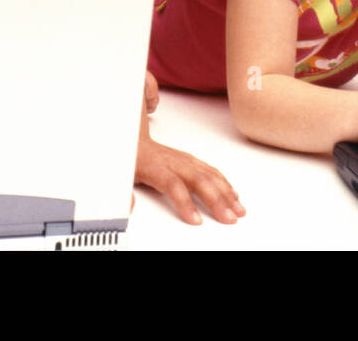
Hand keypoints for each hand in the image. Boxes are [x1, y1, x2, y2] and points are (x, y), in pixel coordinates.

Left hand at [134, 78, 244, 224]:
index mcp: (154, 167)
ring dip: (226, 193)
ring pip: (209, 175)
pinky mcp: (190, 160)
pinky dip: (225, 183)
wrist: (132, 137)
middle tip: (229, 218)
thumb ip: (123, 193)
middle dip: (217, 200)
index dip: (185, 203)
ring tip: (238, 210)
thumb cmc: (128, 158)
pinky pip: (211, 171)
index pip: (173, 185)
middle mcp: (173, 162)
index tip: (196, 220)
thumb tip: (129, 208)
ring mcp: (184, 160)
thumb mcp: (119, 175)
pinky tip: (233, 195)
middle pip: (199, 181)